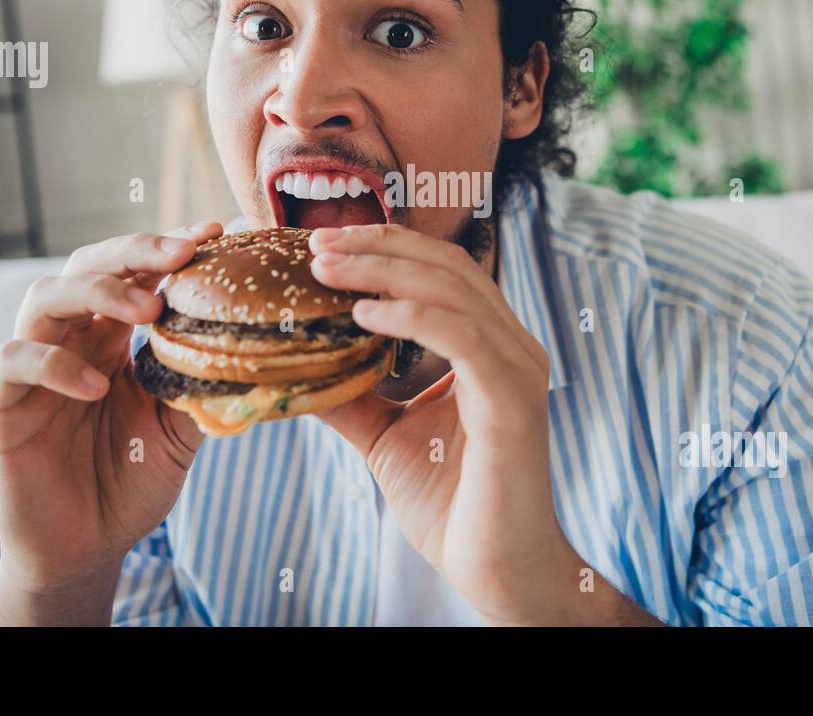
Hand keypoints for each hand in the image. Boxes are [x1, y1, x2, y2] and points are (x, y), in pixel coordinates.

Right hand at [0, 221, 223, 616]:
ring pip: (44, 297)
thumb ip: (203, 382)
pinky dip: (56, 364)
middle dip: (134, 251)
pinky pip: (14, 361)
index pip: (134, 274)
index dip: (168, 248)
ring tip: (148, 311)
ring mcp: (31, 368)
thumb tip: (256, 342)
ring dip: (98, 292)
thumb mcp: (181, 428)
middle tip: (180, 253)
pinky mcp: (2, 405)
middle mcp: (69, 340)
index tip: (214, 231)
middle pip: (86, 265)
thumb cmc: (130, 480)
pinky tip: (98, 386)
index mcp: (111, 337)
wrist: (85, 548)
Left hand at [307, 223, 584, 624]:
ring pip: (453, 291)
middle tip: (318, 244)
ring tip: (326, 270)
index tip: (324, 245)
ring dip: (384, 272)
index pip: (441, 271)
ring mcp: (518, 369)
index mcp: (491, 345)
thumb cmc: (451, 503)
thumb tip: (294, 366)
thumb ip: (351, 394)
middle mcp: (512, 346)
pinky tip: (364, 314)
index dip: (385, 247)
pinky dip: (410, 316)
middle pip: (447, 265)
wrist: (493, 568)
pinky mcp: (512, 400)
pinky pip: (461, 337)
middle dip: (379, 246)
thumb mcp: (385, 435)